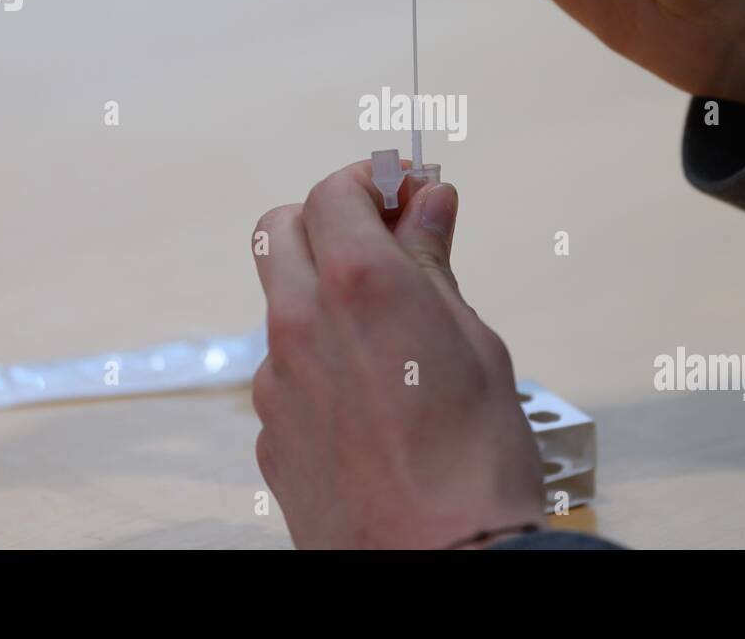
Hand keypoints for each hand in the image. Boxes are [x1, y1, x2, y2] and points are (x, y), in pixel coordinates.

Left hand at [250, 161, 545, 548]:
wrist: (442, 564)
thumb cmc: (474, 463)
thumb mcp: (473, 343)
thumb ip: (433, 264)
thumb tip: (427, 205)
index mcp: (359, 285)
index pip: (336, 192)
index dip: (372, 180)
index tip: (405, 191)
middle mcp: (301, 323)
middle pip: (280, 228)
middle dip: (327, 218)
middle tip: (383, 239)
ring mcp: (275, 381)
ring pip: (280, 302)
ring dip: (321, 293)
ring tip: (389, 335)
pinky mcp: (270, 432)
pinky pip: (284, 371)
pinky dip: (318, 361)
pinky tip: (370, 398)